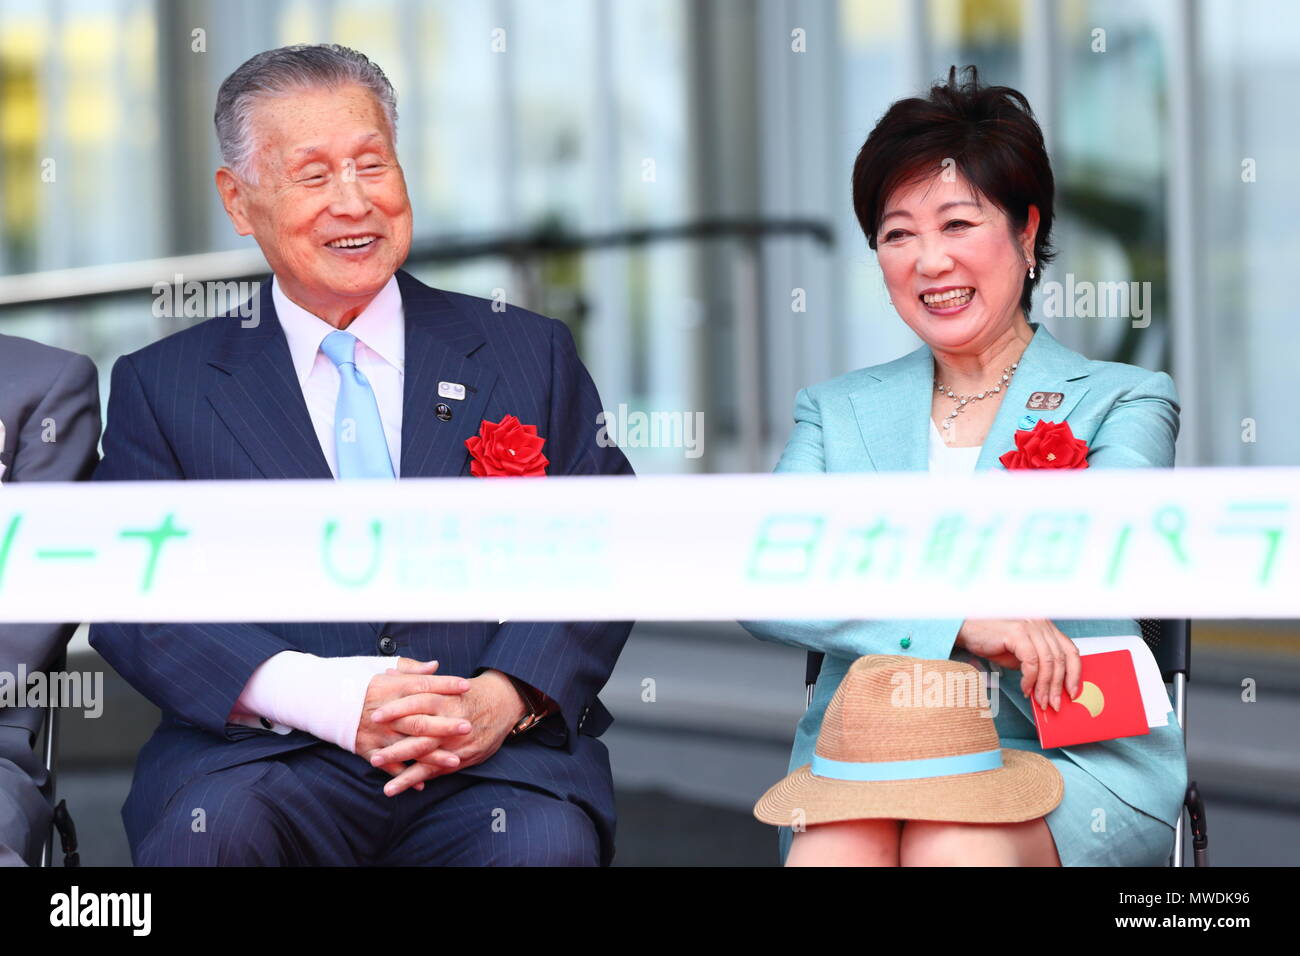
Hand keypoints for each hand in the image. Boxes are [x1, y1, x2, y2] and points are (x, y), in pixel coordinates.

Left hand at [367, 664, 526, 795]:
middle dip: (398, 749)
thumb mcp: (444, 681)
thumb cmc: (468, 692)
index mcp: (446, 699)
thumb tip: (387, 671)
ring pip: (430, 759)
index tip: (375, 716)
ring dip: (407, 773)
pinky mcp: (463, 757)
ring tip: (387, 787)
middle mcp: (452, 722)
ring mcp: (458, 743)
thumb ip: (416, 678)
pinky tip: (401, 788)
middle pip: (424, 736)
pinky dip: (420, 779)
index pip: (419, 702)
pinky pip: (439, 770)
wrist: (504, 702)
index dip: (397, 709)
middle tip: (375, 757)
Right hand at [954, 619, 1080, 711]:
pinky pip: (1031, 662)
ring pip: (1048, 662)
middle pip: (1060, 659)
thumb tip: (1051, 687)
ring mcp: (1030, 626)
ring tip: (1040, 700)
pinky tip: (1025, 688)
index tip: (1073, 692)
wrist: (967, 631)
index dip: (1075, 673)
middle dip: (1058, 686)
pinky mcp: (1017, 633)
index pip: (1070, 650)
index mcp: (1046, 627)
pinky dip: (1030, 679)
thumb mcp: (1021, 653)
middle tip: (1054, 704)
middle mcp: (1041, 624)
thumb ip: (1038, 664)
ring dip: (1044, 686)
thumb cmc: (992, 641)